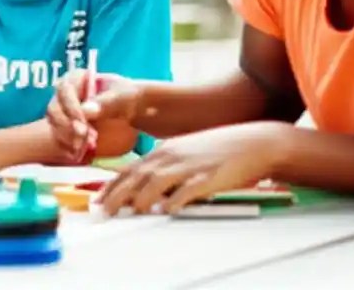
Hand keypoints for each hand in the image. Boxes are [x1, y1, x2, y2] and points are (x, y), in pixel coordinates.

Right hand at [47, 70, 142, 162]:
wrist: (134, 111)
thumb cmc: (129, 98)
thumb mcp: (123, 96)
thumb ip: (106, 102)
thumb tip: (86, 111)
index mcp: (76, 78)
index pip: (64, 90)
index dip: (70, 109)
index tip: (82, 127)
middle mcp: (64, 93)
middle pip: (54, 110)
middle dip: (67, 127)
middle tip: (84, 140)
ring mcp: (62, 111)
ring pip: (54, 125)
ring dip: (67, 139)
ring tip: (85, 148)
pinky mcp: (65, 127)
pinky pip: (58, 137)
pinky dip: (67, 147)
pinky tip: (78, 154)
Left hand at [96, 122, 287, 215]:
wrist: (254, 142)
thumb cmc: (219, 150)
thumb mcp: (185, 153)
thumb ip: (165, 167)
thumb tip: (147, 189)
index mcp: (164, 150)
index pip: (130, 169)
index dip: (113, 185)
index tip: (100, 199)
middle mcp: (172, 156)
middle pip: (137, 176)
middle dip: (118, 194)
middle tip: (104, 210)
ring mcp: (190, 165)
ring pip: (157, 181)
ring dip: (141, 198)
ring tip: (130, 211)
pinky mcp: (209, 176)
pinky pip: (188, 189)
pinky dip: (176, 200)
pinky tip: (166, 210)